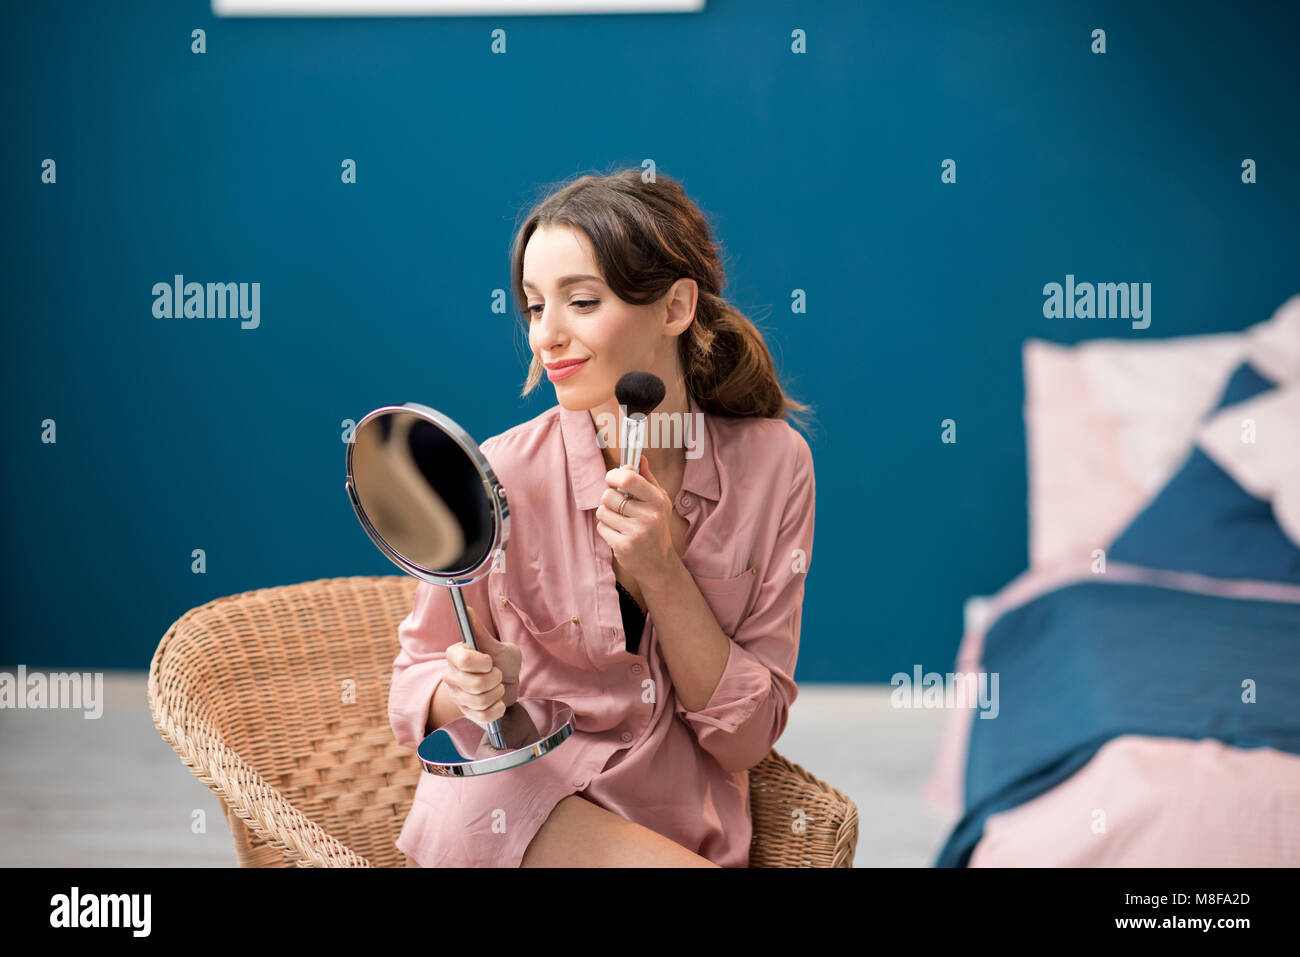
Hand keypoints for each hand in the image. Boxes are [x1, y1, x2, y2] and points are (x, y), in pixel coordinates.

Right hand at [443, 605, 521, 727]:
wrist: (509, 682)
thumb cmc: (502, 661)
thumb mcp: (497, 646)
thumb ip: (481, 632)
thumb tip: (466, 609)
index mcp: (455, 654)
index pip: (464, 661)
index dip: (483, 663)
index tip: (490, 661)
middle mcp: (450, 675)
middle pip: (474, 684)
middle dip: (495, 679)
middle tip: (497, 674)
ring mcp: (456, 695)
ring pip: (480, 701)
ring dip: (497, 694)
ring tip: (497, 687)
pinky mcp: (465, 713)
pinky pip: (483, 716)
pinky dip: (497, 709)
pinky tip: (497, 702)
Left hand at [595, 454, 675, 586]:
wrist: (660, 564)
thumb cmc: (656, 527)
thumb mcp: (658, 501)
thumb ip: (647, 478)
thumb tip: (638, 457)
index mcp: (657, 500)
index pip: (627, 478)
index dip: (613, 476)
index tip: (613, 480)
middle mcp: (648, 516)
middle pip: (608, 495)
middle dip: (609, 499)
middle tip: (619, 506)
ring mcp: (635, 533)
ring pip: (602, 511)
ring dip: (606, 515)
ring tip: (620, 521)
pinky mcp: (623, 547)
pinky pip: (601, 527)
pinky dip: (606, 529)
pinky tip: (619, 534)